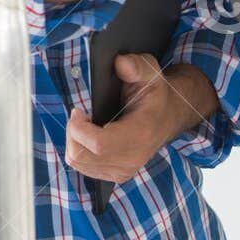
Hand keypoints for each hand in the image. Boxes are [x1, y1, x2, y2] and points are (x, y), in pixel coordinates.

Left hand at [65, 55, 217, 183]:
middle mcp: (132, 159)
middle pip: (81, 155)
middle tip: (80, 116)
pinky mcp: (116, 175)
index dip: (79, 128)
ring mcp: (124, 170)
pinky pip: (82, 168)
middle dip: (72, 132)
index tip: (79, 111)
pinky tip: (88, 137)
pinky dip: (79, 150)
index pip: (99, 144)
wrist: (167, 117)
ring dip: (74, 141)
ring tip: (84, 125)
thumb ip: (136, 66)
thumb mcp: (150, 72)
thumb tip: (121, 63)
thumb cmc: (154, 94)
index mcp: (140, 135)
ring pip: (78, 162)